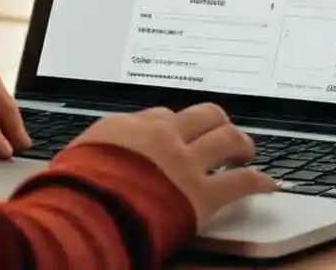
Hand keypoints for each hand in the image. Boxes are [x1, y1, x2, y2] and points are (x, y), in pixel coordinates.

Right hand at [71, 103, 276, 224]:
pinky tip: (269, 184)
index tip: (181, 133)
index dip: (176, 126)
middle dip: (217, 123)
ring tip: (246, 151)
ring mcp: (183, 164)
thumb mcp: (72, 161)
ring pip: (229, 138)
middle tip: (224, 132)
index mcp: (127, 127)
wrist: (77, 220)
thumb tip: (91, 160)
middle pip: (204, 115)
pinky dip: (260, 181)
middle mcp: (161, 137)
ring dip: (242, 144)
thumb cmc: (66, 198)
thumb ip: (95, 154)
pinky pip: (242, 181)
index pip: (163, 116)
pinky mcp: (201, 195)